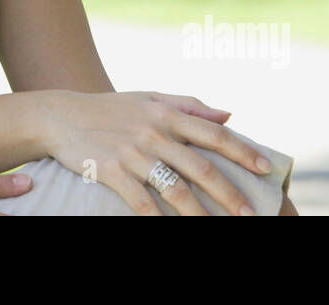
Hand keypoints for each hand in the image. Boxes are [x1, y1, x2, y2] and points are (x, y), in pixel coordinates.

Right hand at [43, 91, 268, 216]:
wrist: (61, 116)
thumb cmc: (111, 108)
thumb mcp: (150, 98)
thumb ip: (189, 105)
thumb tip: (229, 115)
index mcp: (167, 114)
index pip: (214, 134)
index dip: (243, 152)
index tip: (266, 169)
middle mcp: (154, 133)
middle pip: (201, 168)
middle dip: (230, 194)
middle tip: (251, 214)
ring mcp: (133, 154)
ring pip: (176, 190)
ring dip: (201, 215)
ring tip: (220, 229)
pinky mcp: (112, 172)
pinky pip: (141, 203)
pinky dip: (158, 221)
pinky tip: (170, 229)